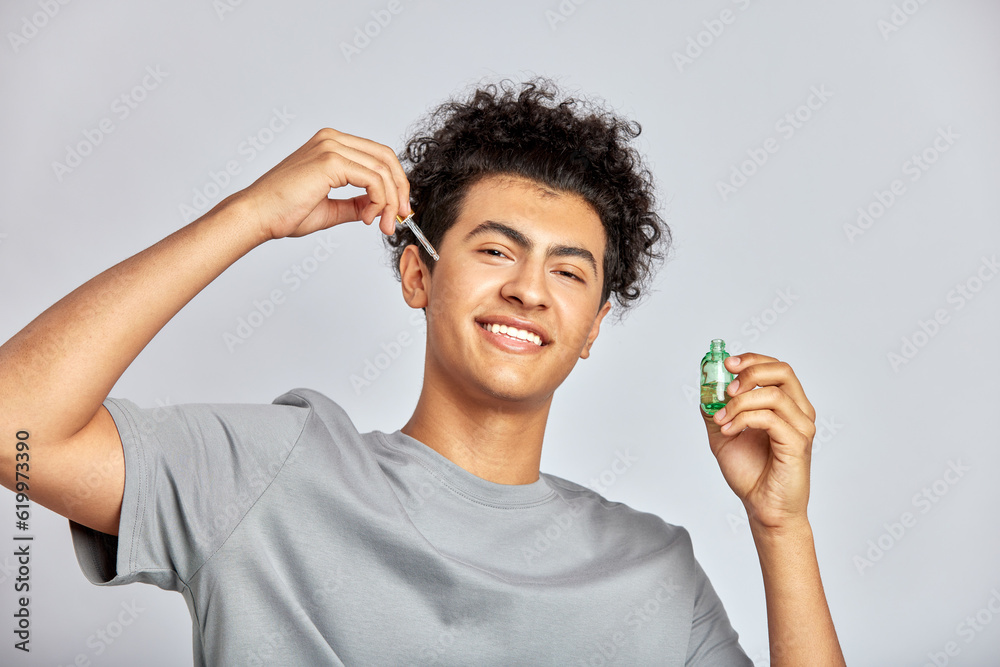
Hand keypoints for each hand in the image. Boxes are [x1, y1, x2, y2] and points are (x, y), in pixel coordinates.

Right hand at [230, 128, 410, 241]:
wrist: (257, 216)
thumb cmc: (282, 212)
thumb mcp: (330, 208)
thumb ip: (355, 204)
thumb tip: (377, 208)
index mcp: (331, 144)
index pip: (378, 155)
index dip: (395, 183)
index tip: (399, 210)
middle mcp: (332, 139)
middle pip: (386, 157)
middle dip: (400, 190)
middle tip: (402, 217)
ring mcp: (331, 146)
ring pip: (382, 170)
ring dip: (391, 202)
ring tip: (384, 225)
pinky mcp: (330, 160)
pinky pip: (372, 180)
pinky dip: (379, 201)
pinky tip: (369, 218)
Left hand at [701, 353, 816, 531]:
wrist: (763, 508)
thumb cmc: (751, 474)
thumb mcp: (723, 435)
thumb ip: (716, 410)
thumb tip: (704, 387)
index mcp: (786, 405)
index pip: (775, 368)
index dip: (751, 360)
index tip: (725, 363)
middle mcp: (799, 412)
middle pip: (782, 371)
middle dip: (749, 372)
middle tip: (726, 388)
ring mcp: (801, 427)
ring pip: (772, 394)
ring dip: (739, 403)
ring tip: (721, 421)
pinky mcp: (797, 443)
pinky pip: (770, 418)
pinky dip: (743, 419)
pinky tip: (729, 431)